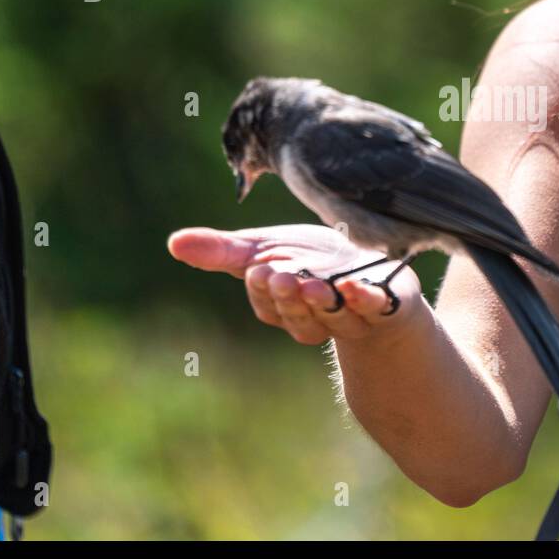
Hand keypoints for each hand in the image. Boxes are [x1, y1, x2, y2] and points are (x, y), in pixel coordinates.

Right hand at [167, 224, 425, 344]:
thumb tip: (173, 243)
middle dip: (288, 296)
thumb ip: (222, 251)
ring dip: (322, 300)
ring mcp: (351, 314)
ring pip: (333, 315)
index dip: (263, 288)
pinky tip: (357, 286)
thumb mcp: (264, 250)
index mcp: (282, 305)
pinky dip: (365, 300)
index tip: (259, 268)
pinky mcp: (386, 305)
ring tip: (316, 283)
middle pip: (297, 313)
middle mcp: (315, 315)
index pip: (267, 300)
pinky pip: (375, 308)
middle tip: (281, 276)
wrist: (369, 272)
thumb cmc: (309, 262)